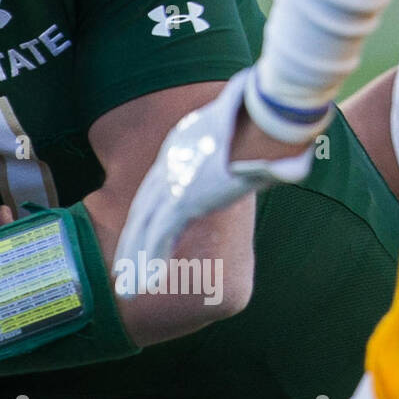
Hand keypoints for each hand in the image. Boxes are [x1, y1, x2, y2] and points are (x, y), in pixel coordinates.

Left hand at [113, 67, 314, 294]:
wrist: (259, 112)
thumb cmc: (262, 115)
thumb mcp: (244, 128)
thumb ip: (247, 148)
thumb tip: (277, 163)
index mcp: (180, 146)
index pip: (154, 188)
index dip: (144, 214)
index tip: (135, 233)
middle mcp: (170, 163)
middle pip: (142, 209)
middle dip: (130, 240)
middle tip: (120, 267)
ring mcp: (173, 180)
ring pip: (144, 227)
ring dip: (135, 258)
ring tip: (127, 287)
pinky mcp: (184, 196)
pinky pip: (160, 233)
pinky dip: (151, 257)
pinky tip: (145, 279)